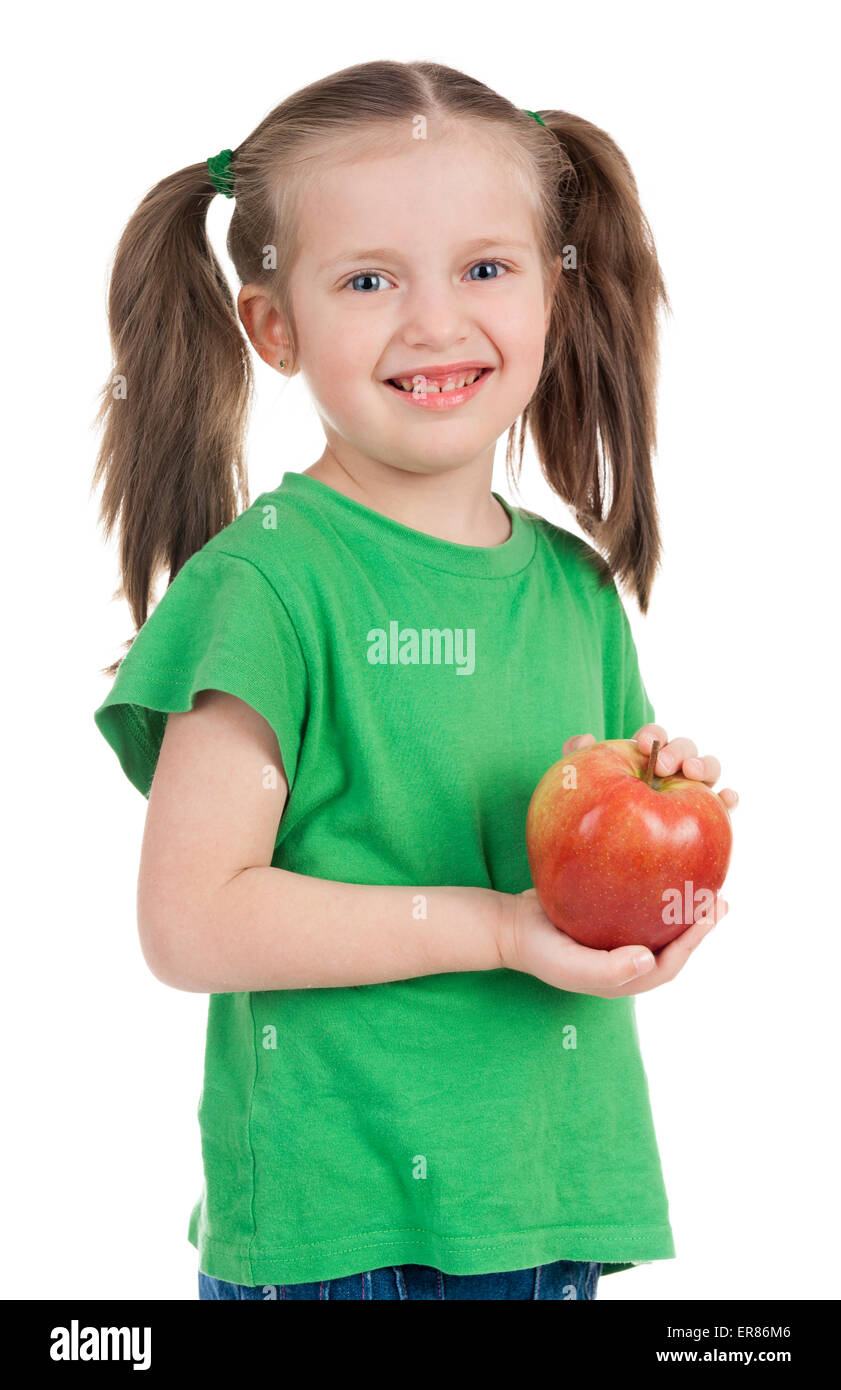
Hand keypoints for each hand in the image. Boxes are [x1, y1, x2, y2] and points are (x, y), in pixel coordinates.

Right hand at [497, 885, 728, 997]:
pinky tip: (666, 862)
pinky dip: (658, 886)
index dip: (693, 941)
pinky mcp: (611, 914)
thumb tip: (648, 960)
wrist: (511, 926)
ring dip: (685, 905)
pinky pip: (641, 902)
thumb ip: (606, 970)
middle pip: (673, 943)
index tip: (710, 914)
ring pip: (661, 921)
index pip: (669, 963)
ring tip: (706, 882)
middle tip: (720, 898)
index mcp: (627, 977)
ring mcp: (621, 936)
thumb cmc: (539, 950)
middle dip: (700, 923)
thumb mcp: (569, 964)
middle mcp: (631, 958)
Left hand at [564, 727, 738, 812]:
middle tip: (662, 766)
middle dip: (678, 751)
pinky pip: (722, 808)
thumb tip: (585, 740)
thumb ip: (576, 762)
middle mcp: (671, 772)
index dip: (652, 735)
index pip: (653, 738)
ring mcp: (691, 793)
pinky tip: (727, 800)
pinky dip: (729, 799)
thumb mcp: (579, 791)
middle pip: (684, 750)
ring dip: (705, 766)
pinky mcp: (707, 820)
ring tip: (693, 775)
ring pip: (709, 771)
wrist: (607, 865)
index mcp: (644, 759)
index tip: (643, 744)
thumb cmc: (592, 819)